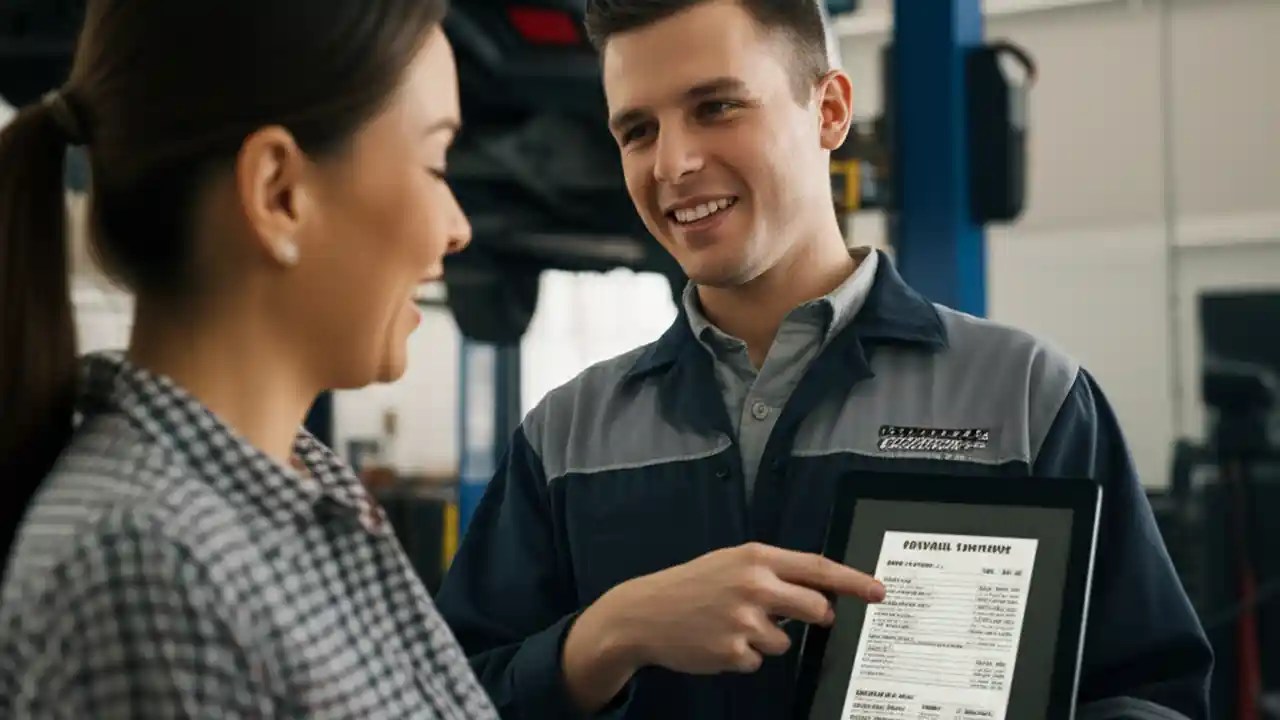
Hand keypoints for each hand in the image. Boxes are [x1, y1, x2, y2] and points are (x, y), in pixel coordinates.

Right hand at [562, 542, 885, 712]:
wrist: (644, 613)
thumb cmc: (691, 585)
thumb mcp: (731, 563)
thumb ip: (772, 572)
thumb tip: (818, 591)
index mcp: (756, 558)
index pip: (818, 568)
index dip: (854, 581)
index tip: (878, 591)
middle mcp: (755, 586)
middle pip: (816, 608)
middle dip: (816, 615)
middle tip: (795, 615)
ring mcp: (745, 621)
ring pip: (786, 641)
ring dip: (767, 638)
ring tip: (732, 625)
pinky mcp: (734, 651)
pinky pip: (759, 660)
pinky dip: (744, 655)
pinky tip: (718, 641)